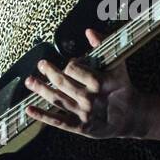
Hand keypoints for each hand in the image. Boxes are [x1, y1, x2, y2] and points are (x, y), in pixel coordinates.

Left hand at [24, 29, 143, 138]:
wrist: (131, 116)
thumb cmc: (123, 88)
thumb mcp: (118, 66)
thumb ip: (104, 46)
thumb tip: (89, 31)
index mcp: (99, 82)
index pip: (75, 69)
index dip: (70, 64)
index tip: (71, 63)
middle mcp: (89, 98)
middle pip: (62, 83)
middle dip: (49, 72)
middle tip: (41, 64)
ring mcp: (83, 114)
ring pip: (56, 100)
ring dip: (40, 90)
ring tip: (29, 81)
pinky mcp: (79, 127)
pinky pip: (57, 121)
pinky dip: (42, 115)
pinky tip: (28, 109)